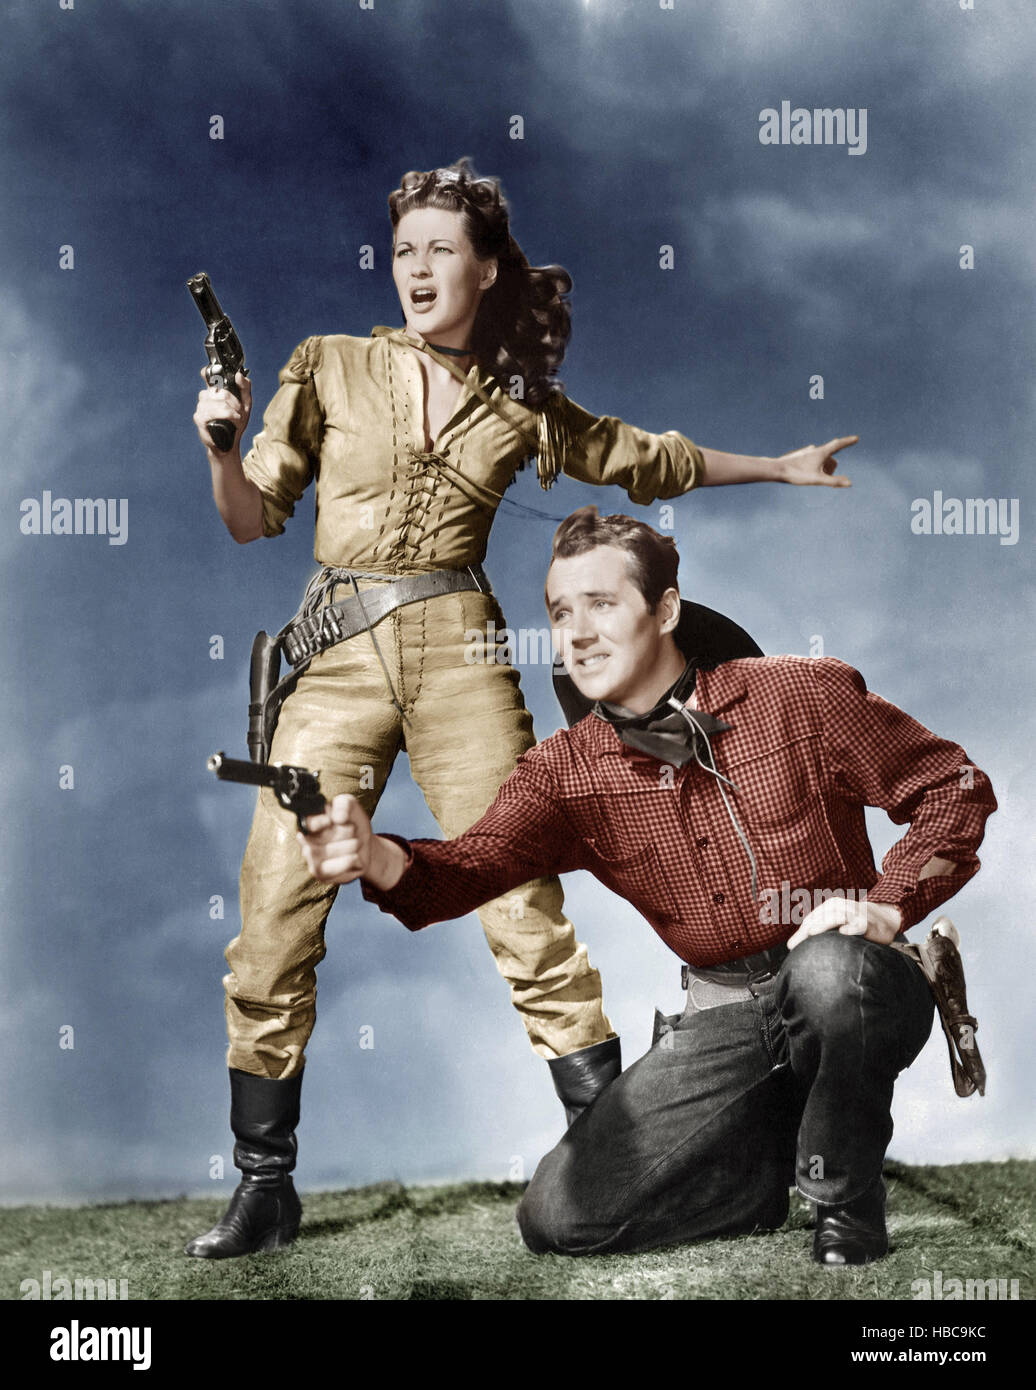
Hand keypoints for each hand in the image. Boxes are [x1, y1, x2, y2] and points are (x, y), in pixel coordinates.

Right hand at [193, 369, 251, 454]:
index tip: (216, 372)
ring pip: (217, 401)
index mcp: (215, 392)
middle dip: (234, 401)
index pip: (208, 375)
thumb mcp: (246, 404)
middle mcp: (206, 397)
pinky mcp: (199, 418)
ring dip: (231, 410)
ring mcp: (201, 407)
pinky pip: (212, 412)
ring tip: (236, 418)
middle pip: (220, 391)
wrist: (230, 443)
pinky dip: (225, 415)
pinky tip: (231, 420)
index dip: (210, 372)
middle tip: (239, 411)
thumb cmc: (236, 423)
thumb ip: (245, 387)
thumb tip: (238, 375)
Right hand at [296, 793, 373, 883]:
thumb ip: (343, 805)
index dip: (321, 822)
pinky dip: (353, 859)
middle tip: (351, 830)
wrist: (363, 845)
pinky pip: (340, 866)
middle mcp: (305, 841)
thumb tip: (337, 818)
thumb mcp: (350, 805)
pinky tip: (355, 856)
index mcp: (308, 822)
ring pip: (333, 851)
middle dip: (347, 831)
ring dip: (352, 845)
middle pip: (325, 836)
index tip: (332, 820)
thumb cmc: (351, 822)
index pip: (307, 823)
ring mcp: (311, 859)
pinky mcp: (321, 874)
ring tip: (356, 843)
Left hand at [777, 435, 857, 486]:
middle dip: (831, 469)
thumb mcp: (817, 480)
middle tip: (827, 480)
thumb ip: (834, 481)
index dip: (848, 442)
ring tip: (814, 478)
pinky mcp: (801, 455)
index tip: (856, 438)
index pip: (838, 445)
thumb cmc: (797, 475)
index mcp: (821, 452)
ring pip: (822, 459)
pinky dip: (815, 466)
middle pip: (831, 458)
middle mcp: (815, 450)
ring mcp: (807, 452)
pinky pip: (813, 459)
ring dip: (823, 468)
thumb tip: (849, 483)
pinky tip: (808, 468)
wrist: (777, 469)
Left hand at [786, 896, 901, 949]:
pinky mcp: (867, 922)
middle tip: (798, 943)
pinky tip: (843, 933)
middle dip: (807, 929)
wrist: (884, 919)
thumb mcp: (835, 924)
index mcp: (831, 907)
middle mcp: (841, 907)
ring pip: (837, 917)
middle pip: (821, 917)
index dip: (801, 932)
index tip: (791, 946)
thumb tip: (790, 945)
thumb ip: (816, 932)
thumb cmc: (855, 923)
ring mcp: (854, 914)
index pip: (813, 919)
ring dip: (824, 924)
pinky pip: (858, 924)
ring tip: (812, 933)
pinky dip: (851, 928)